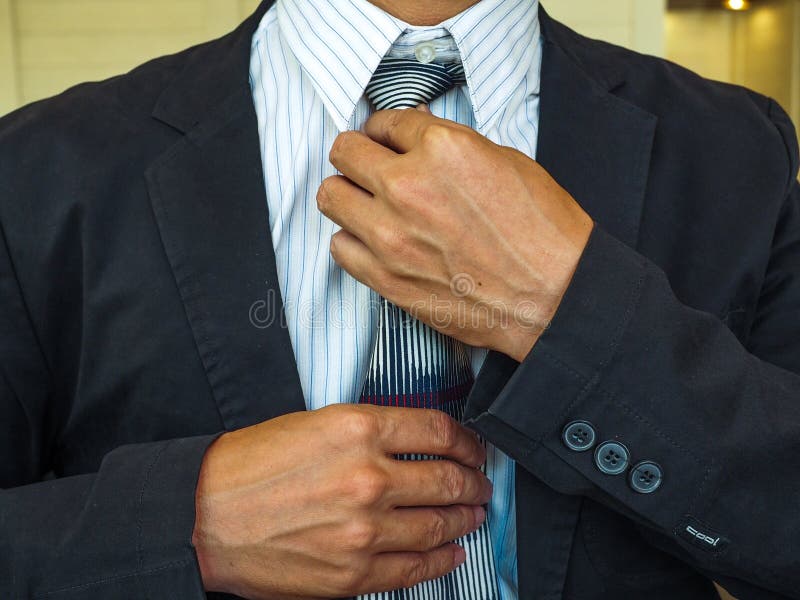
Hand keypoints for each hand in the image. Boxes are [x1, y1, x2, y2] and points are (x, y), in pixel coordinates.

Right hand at [192, 404, 491, 598]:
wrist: (207, 515)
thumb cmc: (252, 465)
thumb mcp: (315, 424)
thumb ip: (370, 432)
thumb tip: (415, 445)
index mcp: (359, 429)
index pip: (438, 431)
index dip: (466, 441)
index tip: (473, 448)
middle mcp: (369, 477)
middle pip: (447, 479)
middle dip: (473, 483)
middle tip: (481, 484)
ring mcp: (364, 529)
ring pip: (437, 525)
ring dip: (464, 520)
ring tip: (473, 515)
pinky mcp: (353, 573)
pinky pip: (414, 568)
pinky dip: (441, 560)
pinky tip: (452, 552)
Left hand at [318, 107, 593, 361]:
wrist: (556, 296)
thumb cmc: (541, 230)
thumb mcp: (503, 162)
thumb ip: (449, 146)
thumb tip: (414, 135)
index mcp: (442, 148)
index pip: (383, 123)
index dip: (384, 131)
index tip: (385, 142)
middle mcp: (407, 187)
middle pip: (344, 153)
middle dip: (356, 155)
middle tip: (368, 167)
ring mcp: (391, 235)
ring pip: (331, 198)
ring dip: (347, 196)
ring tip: (368, 205)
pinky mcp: (386, 278)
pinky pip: (339, 247)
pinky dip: (352, 240)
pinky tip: (374, 242)